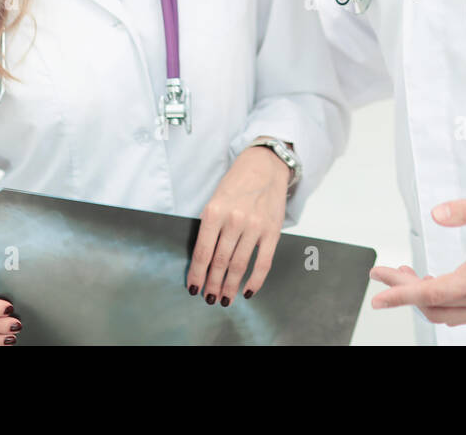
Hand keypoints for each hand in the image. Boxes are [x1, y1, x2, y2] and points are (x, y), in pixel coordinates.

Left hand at [188, 145, 289, 305]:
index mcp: (215, 212)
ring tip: (224, 299)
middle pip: (220, 263)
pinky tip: (247, 291)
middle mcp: (235, 220)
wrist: (265, 166)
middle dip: (212, 285)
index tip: (193, 289)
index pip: (202, 253)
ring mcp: (255, 227)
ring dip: (230, 286)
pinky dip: (255, 281)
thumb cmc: (237, 183)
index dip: (197, 275)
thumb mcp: (215, 199)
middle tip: (208, 298)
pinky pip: (264, 263)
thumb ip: (209, 226)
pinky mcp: (272, 231)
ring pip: (239, 266)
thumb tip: (201, 260)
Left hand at [369, 193, 465, 325]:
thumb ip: (463, 210)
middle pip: (433, 305)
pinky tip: (432, 284)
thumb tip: (437, 214)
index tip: (379, 291)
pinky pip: (459, 313)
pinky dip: (440, 302)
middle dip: (405, 292)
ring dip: (421, 299)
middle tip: (387, 274)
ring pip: (445, 314)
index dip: (402, 293)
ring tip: (407, 276)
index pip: (432, 292)